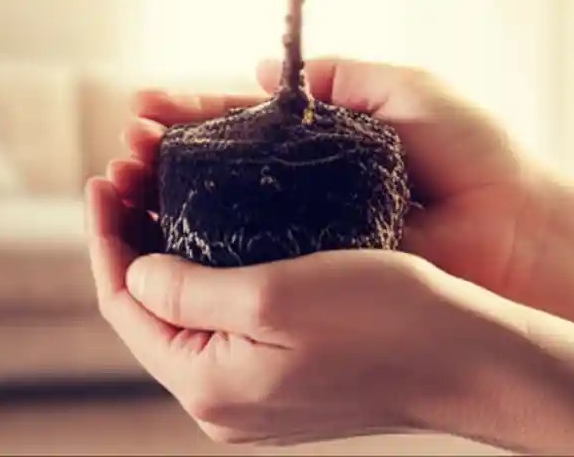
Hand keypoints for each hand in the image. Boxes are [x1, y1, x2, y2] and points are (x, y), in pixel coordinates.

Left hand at [85, 178, 516, 445]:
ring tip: (156, 189)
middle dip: (131, 237)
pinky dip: (203, 272)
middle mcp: (219, 402)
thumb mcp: (272, 292)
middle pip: (148, 308)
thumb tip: (137, 272)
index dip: (105, 236)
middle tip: (127, 171)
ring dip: (165, 250)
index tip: (102, 177)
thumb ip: (186, 290)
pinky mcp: (281, 382)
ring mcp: (251, 397)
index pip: (123, 302)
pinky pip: (220, 322)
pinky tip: (206, 231)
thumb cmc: (383, 318)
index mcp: (205, 384)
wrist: (470, 359)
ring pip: (183, 312)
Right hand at [109, 56, 548, 302]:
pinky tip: (160, 238)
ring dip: (162, 203)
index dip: (185, 114)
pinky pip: (242, 266)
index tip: (140, 106)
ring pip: (213, 220)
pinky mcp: (309, 278)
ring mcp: (299, 237)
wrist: (517, 230)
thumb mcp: (406, 92)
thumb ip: (341, 76)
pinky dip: (196, 252)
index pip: (232, 126)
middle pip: (210, 173)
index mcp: (315, 144)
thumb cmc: (472, 156)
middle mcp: (296, 192)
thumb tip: (260, 69)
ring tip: (122, 184)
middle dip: (159, 158)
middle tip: (121, 149)